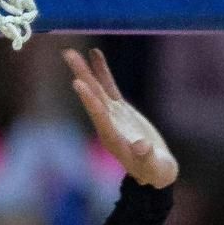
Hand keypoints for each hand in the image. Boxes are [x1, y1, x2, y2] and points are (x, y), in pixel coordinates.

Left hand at [63, 48, 177, 187]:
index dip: (89, 99)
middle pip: (92, 97)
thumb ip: (147, 157)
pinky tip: (94, 55)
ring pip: (96, 89)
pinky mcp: (120, 110)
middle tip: (67, 55)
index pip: (99, 115)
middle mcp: (107, 124)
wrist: (155, 170)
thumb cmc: (155, 171)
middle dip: (81, 76)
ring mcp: (112, 115)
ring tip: (71, 52)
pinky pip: (109, 86)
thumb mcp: (153, 167)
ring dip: (85, 70)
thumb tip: (142, 146)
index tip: (77, 83)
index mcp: (112, 138)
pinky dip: (101, 71)